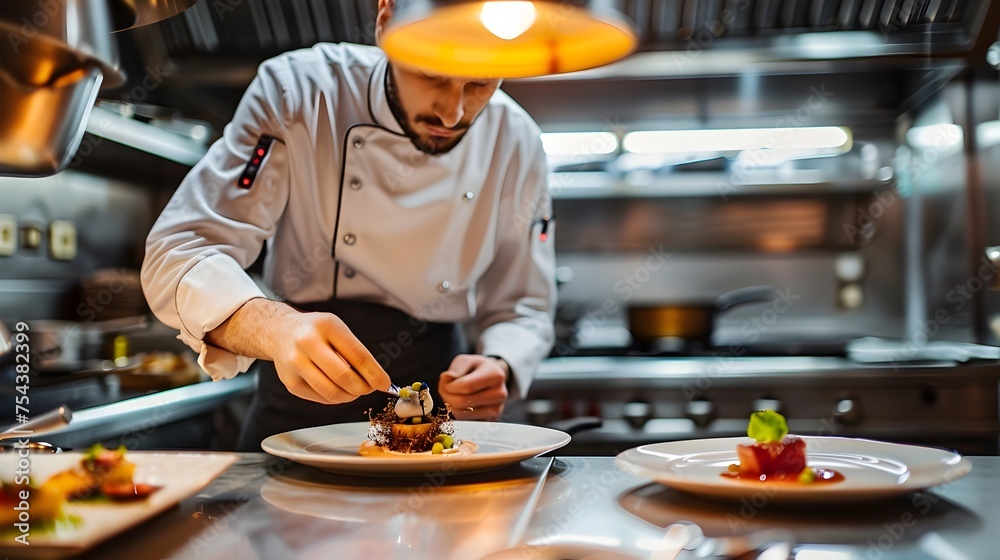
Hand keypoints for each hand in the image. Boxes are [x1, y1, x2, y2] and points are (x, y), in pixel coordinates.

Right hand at [273, 312, 390, 403]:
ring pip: (332, 392)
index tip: (384, 383)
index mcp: (326, 326)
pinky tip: (338, 389)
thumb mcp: (337, 329)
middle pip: (344, 376)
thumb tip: (376, 379)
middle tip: (369, 388)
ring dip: (350, 396)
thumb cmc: (315, 331)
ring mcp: (296, 363)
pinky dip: (335, 398)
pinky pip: (320, 398)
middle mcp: (308, 343)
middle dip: (363, 388)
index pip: (357, 355)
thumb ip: (356, 352)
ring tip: (355, 390)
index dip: (374, 373)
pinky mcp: (290, 382)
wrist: (280, 332)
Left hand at [438, 354, 508, 419]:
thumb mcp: (466, 361)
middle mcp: (500, 394)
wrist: (491, 377)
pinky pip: (466, 421)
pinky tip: (457, 403)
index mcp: (496, 375)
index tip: (444, 381)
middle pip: (463, 402)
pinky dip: (457, 413)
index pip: (467, 386)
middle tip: (443, 388)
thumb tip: (446, 379)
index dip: (450, 385)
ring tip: (449, 394)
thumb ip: (455, 369)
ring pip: (463, 414)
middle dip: (446, 395)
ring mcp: (496, 409)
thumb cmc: (476, 368)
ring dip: (449, 405)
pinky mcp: (490, 420)